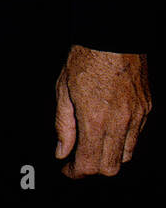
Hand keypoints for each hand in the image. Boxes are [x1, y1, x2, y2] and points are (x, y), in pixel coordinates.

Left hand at [55, 44, 150, 177]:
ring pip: (126, 155)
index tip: (67, 169)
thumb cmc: (85, 58)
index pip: (89, 164)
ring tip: (94, 143)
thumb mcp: (63, 90)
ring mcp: (136, 116)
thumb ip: (63, 125)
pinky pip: (136, 136)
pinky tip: (109, 127)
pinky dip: (122, 140)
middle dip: (93, 169)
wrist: (113, 35)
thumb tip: (61, 152)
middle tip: (79, 158)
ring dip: (110, 156)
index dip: (76, 172)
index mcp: (95, 119)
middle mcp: (119, 122)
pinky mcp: (146, 109)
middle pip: (111, 168)